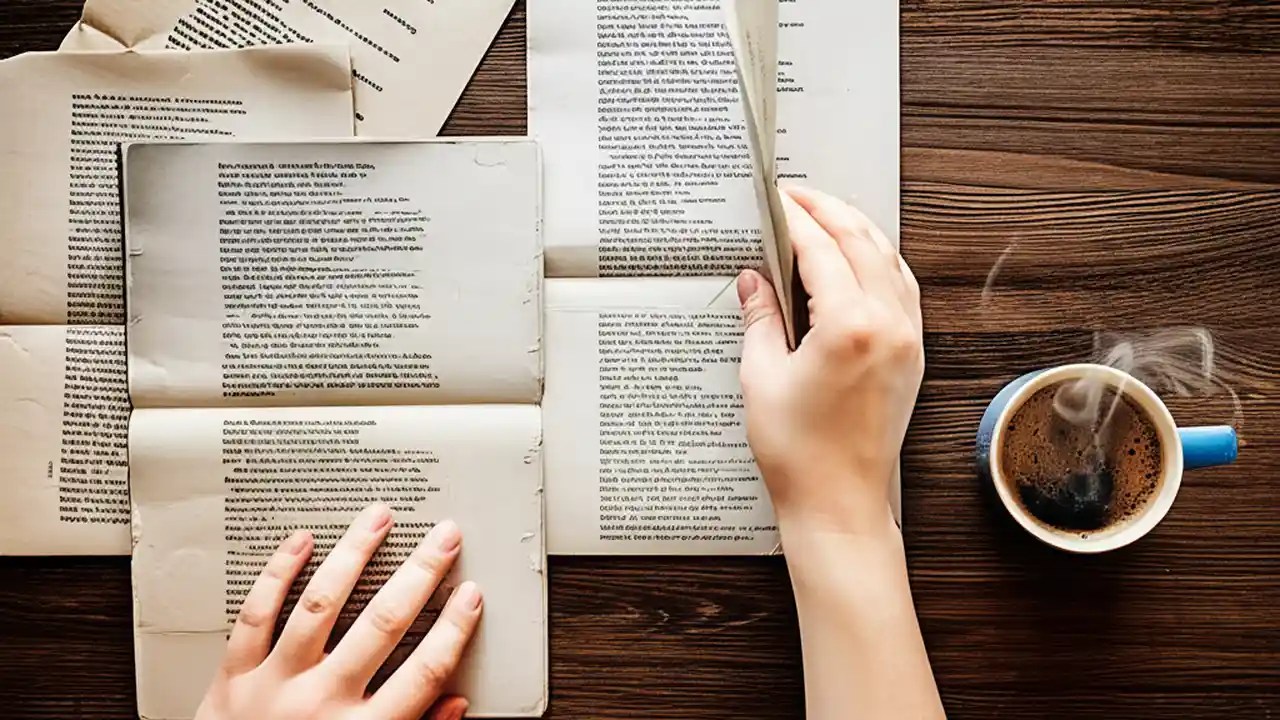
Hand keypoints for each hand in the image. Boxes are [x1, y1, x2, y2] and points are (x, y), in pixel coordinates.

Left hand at [197, 505, 482, 719]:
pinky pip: (255, 614)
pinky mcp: (234, 676)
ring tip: (378, 518)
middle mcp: (321, 704)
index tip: (471, 594)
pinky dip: (277, 572)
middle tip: (443, 537)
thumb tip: (455, 703)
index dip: (454, 629)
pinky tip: (302, 541)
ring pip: (320, 604)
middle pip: (383, 625)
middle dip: (421, 572)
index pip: (424, 673)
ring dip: (355, 553)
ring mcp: (275, 685)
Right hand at [738, 186, 922, 535]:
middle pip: (861, 242)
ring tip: (826, 217)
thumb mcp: (762, 375)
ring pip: (889, 259)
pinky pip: (902, 288)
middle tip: (797, 197)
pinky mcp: (913, 356)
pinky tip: (860, 259)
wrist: (838, 502)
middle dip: (828, 211)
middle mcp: (889, 325)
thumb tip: (755, 280)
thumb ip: (761, 317)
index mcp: (850, 325)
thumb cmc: (799, 453)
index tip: (776, 202)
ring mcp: (908, 339)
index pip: (820, 249)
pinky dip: (880, 262)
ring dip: (858, 231)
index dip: (795, 219)